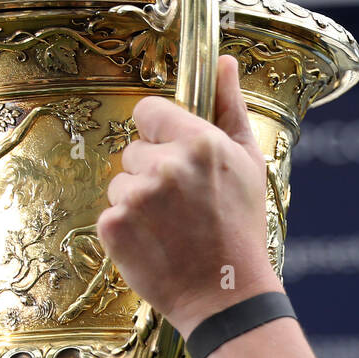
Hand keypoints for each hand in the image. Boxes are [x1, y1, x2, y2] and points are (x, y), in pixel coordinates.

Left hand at [96, 55, 282, 334]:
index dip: (160, 135)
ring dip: (138, 205)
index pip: (148, 111)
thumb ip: (230, 108)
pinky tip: (155, 246)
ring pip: (120, 184)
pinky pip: (110, 215)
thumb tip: (224, 62)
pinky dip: (127, 232)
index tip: (176, 161)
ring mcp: (136, 197)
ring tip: (171, 230)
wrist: (227, 296)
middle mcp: (165, 165)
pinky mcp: (113, 227)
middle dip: (151, 175)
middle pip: (133, 151)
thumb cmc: (242, 230)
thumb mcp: (248, 164)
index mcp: (199, 142)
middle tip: (182, 208)